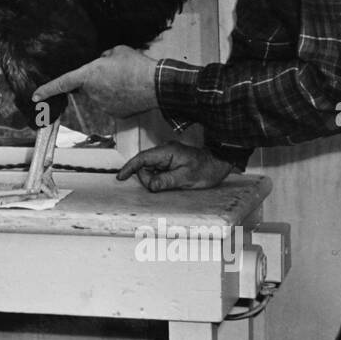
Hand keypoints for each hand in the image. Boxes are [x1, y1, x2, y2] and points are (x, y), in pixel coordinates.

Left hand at [31, 46, 158, 118]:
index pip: (62, 83)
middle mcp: (92, 92)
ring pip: (100, 95)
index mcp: (88, 75)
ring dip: (109, 89)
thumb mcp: (116, 51)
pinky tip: (130, 91)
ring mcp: (102, 105)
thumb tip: (101, 61)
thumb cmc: (135, 65)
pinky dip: (119, 98)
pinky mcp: (114, 113)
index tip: (35, 96)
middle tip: (115, 73)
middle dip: (96, 81)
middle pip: (87, 87)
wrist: (155, 85)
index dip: (47, 89)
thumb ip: (103, 57)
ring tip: (127, 81)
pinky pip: (111, 104)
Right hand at [116, 141, 232, 191]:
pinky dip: (159, 178)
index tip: (120, 177)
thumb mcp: (187, 178)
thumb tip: (150, 185)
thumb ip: (167, 181)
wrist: (219, 163)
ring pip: (151, 169)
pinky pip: (158, 171)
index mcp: (167, 151)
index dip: (129, 167)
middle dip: (148, 179)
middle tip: (161, 188)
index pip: (142, 158)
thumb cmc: (206, 169)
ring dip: (155, 179)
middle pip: (145, 165)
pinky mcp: (170, 161)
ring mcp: (167, 156)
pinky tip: (171, 183)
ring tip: (172, 184)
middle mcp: (165, 151)